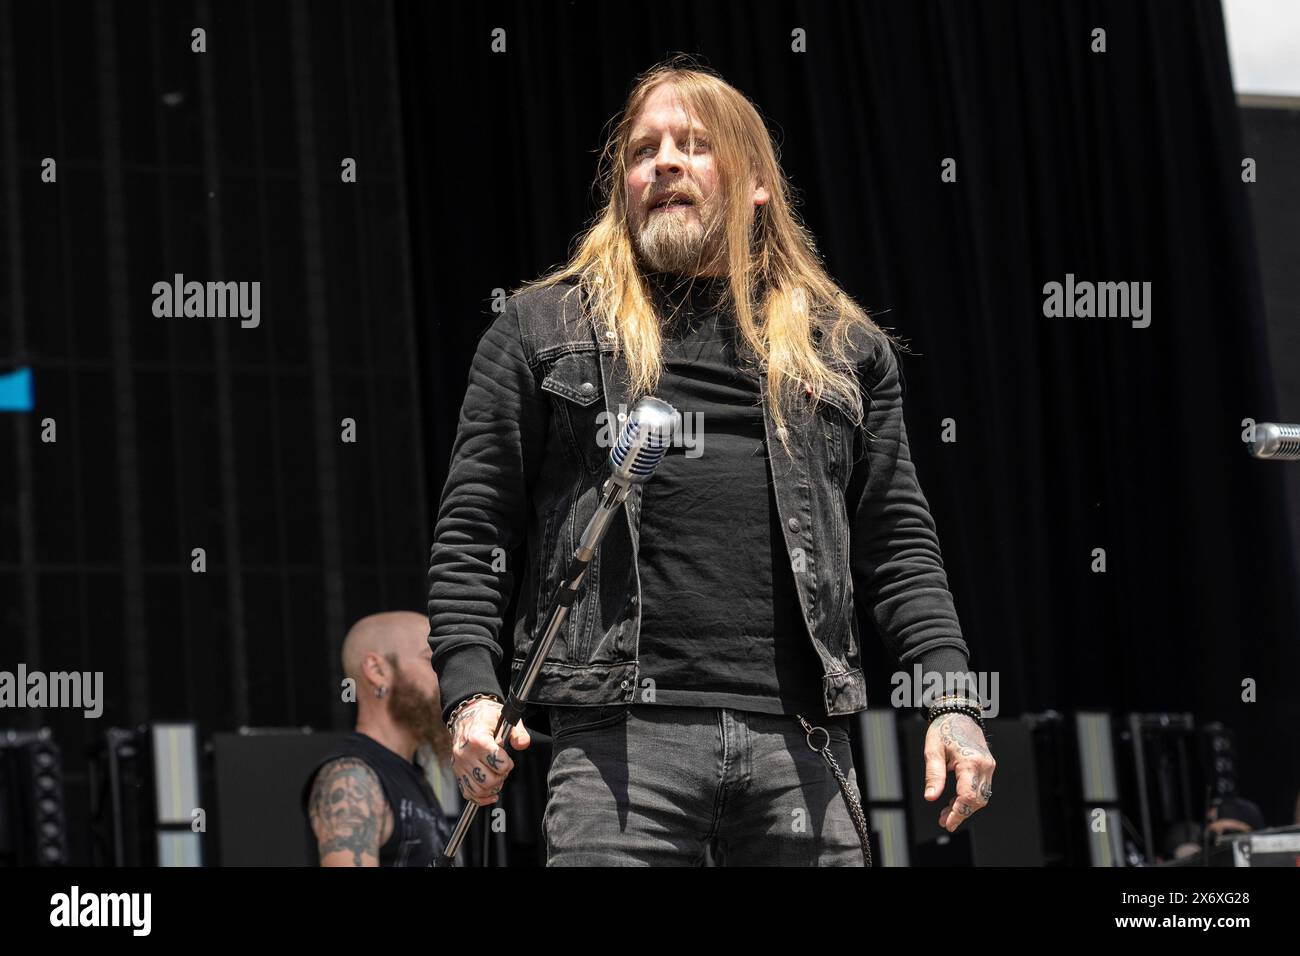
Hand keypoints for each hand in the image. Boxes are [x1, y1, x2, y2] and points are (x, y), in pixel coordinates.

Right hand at [449, 698, 530, 806]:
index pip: (498, 763)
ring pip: (479, 789)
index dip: (507, 763)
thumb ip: (518, 732)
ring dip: (492, 788)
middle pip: (489, 780)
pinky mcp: (457, 771)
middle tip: (502, 768)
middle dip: (501, 777)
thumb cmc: (487, 717)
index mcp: (477, 738)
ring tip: (496, 777)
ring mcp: (459, 763)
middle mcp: (465, 753)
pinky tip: (490, 793)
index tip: (506, 758)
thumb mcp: (506, 718)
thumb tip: (522, 744)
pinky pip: (468, 793)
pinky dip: (480, 797)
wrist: (467, 715)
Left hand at [922, 713, 994, 831]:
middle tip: (944, 821)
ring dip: (965, 807)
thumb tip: (931, 797)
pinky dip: (969, 798)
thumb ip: (933, 774)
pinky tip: (954, 801)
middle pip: (977, 800)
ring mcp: (988, 766)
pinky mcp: (987, 767)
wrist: (959, 713)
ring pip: (981, 796)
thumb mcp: (933, 750)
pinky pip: (981, 788)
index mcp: (971, 761)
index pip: (968, 795)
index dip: (958, 812)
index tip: (947, 822)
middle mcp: (984, 765)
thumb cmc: (944, 729)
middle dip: (961, 813)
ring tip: (946, 813)